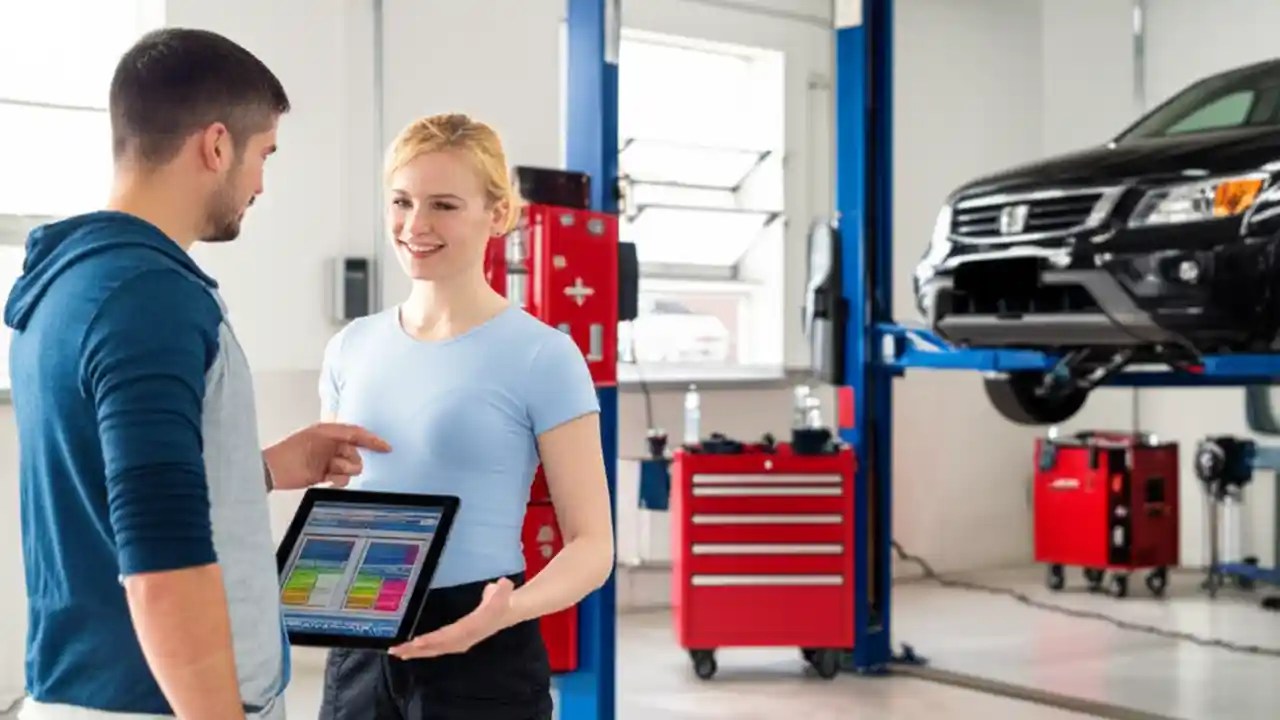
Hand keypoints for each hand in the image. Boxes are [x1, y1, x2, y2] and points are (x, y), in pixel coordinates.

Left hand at [263, 422, 390, 490]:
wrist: (272, 471)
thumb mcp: (319, 436)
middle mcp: (330, 446)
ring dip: (343, 470)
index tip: (386, 448)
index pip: (357, 434)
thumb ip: (341, 435)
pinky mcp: (324, 475)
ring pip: (350, 468)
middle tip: (337, 463)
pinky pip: (342, 479)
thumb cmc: (290, 451)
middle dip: (351, 459)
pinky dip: (338, 481)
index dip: (373, 440)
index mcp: (329, 432)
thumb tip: (360, 438)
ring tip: (329, 471)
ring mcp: (328, 461)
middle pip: (356, 453)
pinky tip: (328, 479)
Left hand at [389, 578, 514, 659]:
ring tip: (397, 652)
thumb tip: (502, 584)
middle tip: (397, 650)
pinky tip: (409, 651)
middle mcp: (465, 637)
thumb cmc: (502, 599)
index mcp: (474, 626)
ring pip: (436, 648)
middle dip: (418, 648)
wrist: (508, 611)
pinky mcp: (456, 641)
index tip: (417, 641)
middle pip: (439, 645)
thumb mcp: (503, 591)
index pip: (452, 634)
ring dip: (416, 652)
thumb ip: (502, 589)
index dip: (435, 639)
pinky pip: (437, 647)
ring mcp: (460, 641)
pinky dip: (423, 650)